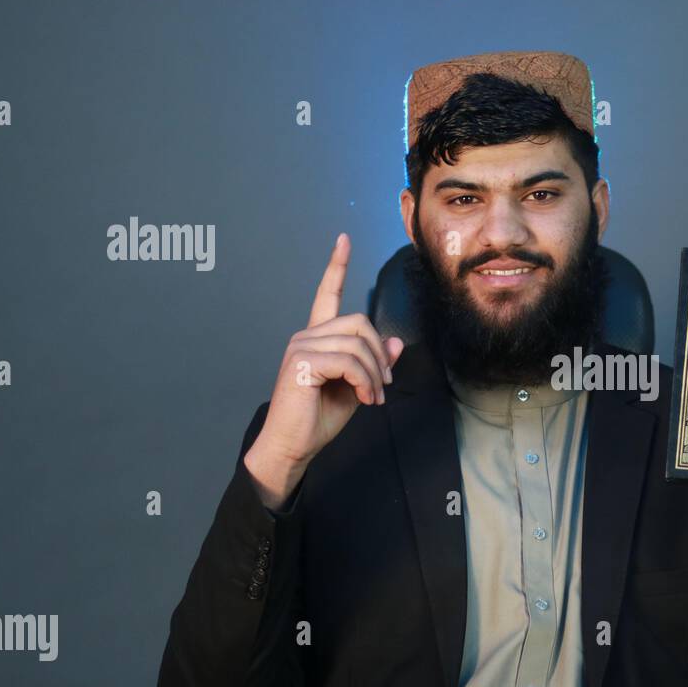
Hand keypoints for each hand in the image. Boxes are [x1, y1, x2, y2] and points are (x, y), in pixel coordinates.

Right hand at [244, 234, 404, 507]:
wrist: (293, 447)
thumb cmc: (319, 419)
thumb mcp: (357, 388)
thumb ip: (374, 364)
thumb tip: (394, 343)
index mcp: (317, 338)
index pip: (326, 294)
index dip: (336, 267)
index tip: (343, 240)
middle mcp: (306, 336)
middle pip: (359, 323)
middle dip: (379, 356)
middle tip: (382, 387)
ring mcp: (301, 346)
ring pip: (357, 344)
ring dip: (375, 374)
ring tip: (373, 398)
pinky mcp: (302, 362)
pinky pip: (349, 361)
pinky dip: (365, 381)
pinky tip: (365, 399)